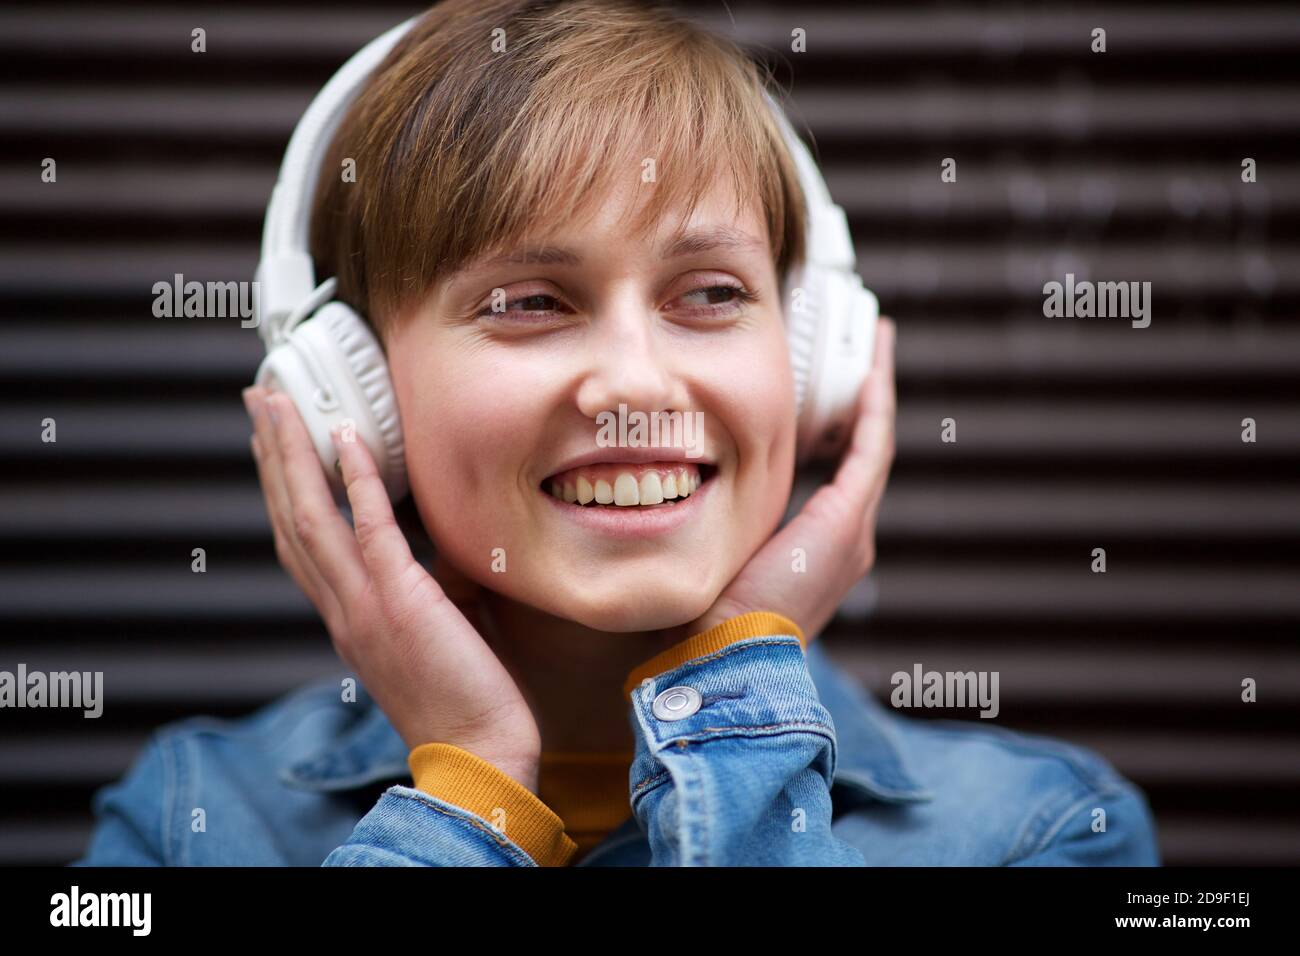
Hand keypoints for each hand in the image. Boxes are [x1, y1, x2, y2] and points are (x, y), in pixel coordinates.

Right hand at [243, 386, 540, 789]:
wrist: (478, 753)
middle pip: (290, 517)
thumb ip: (424, 589)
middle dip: (272, 454)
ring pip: (312, 515)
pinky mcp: (401, 600)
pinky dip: (356, 479)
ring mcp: (365, 604)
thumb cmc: (466, 700)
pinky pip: (370, 527)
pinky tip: (346, 435)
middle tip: (258, 400)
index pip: (300, 542)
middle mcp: (342, 608)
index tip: (273, 444)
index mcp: (346, 618)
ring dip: (293, 452)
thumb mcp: (433, 635)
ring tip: (278, 400)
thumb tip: (442, 549)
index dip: (282, 489)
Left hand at [685, 316, 896, 641]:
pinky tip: (871, 363)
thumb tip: (680, 485)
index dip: (837, 424)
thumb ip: (720, 523)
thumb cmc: (708, 618)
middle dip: (861, 398)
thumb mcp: (719, 557)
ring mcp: (851, 530)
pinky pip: (868, 446)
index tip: (831, 382)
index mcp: (819, 549)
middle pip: (860, 450)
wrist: (726, 653)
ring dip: (871, 390)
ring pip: (869, 442)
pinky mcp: (845, 520)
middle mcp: (846, 539)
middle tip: (863, 346)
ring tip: (873, 341)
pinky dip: (871, 403)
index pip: (836, 471)